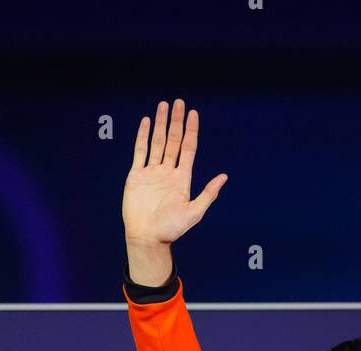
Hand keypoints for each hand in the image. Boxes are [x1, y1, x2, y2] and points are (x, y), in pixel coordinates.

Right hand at [122, 97, 226, 247]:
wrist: (148, 238)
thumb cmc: (171, 229)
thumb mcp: (194, 212)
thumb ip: (208, 193)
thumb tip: (224, 176)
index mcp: (182, 179)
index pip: (188, 149)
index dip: (191, 131)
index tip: (193, 114)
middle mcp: (168, 172)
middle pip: (173, 141)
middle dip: (176, 122)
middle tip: (179, 103)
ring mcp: (152, 172)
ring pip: (157, 142)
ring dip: (161, 124)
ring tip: (164, 106)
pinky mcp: (136, 175)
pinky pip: (140, 151)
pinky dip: (143, 136)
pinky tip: (147, 122)